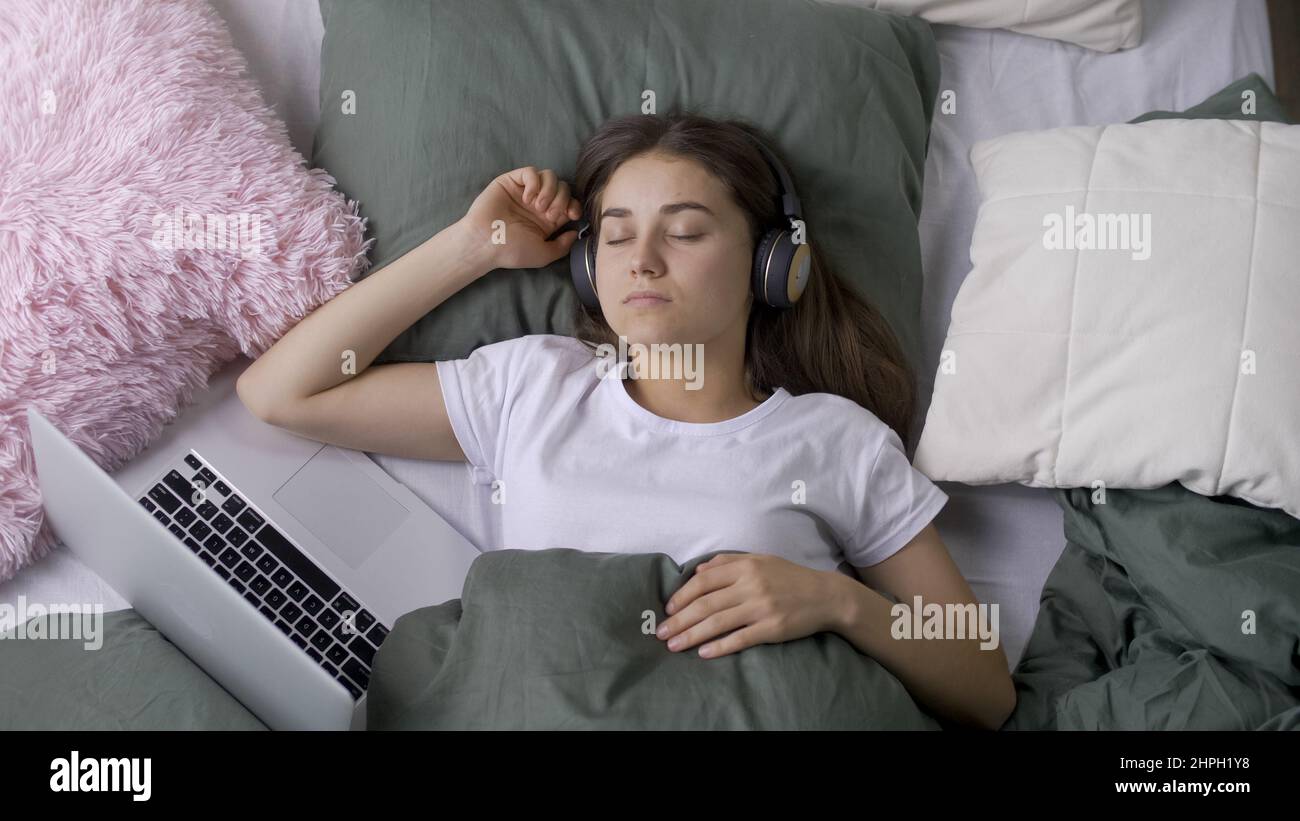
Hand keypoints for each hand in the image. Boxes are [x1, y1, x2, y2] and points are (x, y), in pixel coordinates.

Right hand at [456, 165, 582, 270]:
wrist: (486, 243)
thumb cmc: (512, 251)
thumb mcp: (543, 255)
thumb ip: (562, 246)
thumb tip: (575, 233)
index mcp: (547, 219)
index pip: (569, 203)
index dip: (574, 205)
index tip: (571, 215)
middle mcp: (538, 203)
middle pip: (562, 187)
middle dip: (561, 199)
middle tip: (548, 214)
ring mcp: (525, 191)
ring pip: (549, 176)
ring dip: (550, 190)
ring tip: (538, 206)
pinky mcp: (511, 181)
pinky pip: (530, 172)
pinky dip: (534, 183)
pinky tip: (527, 198)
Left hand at [656, 553, 845, 658]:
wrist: (826, 596)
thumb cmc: (790, 578)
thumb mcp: (760, 560)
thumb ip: (728, 562)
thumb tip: (698, 569)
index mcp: (746, 566)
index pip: (704, 580)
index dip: (682, 595)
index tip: (668, 609)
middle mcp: (751, 585)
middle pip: (705, 603)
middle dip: (679, 620)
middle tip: (662, 633)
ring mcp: (762, 607)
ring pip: (718, 622)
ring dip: (691, 635)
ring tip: (674, 646)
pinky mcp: (772, 628)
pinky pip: (740, 639)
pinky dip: (719, 646)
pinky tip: (703, 653)